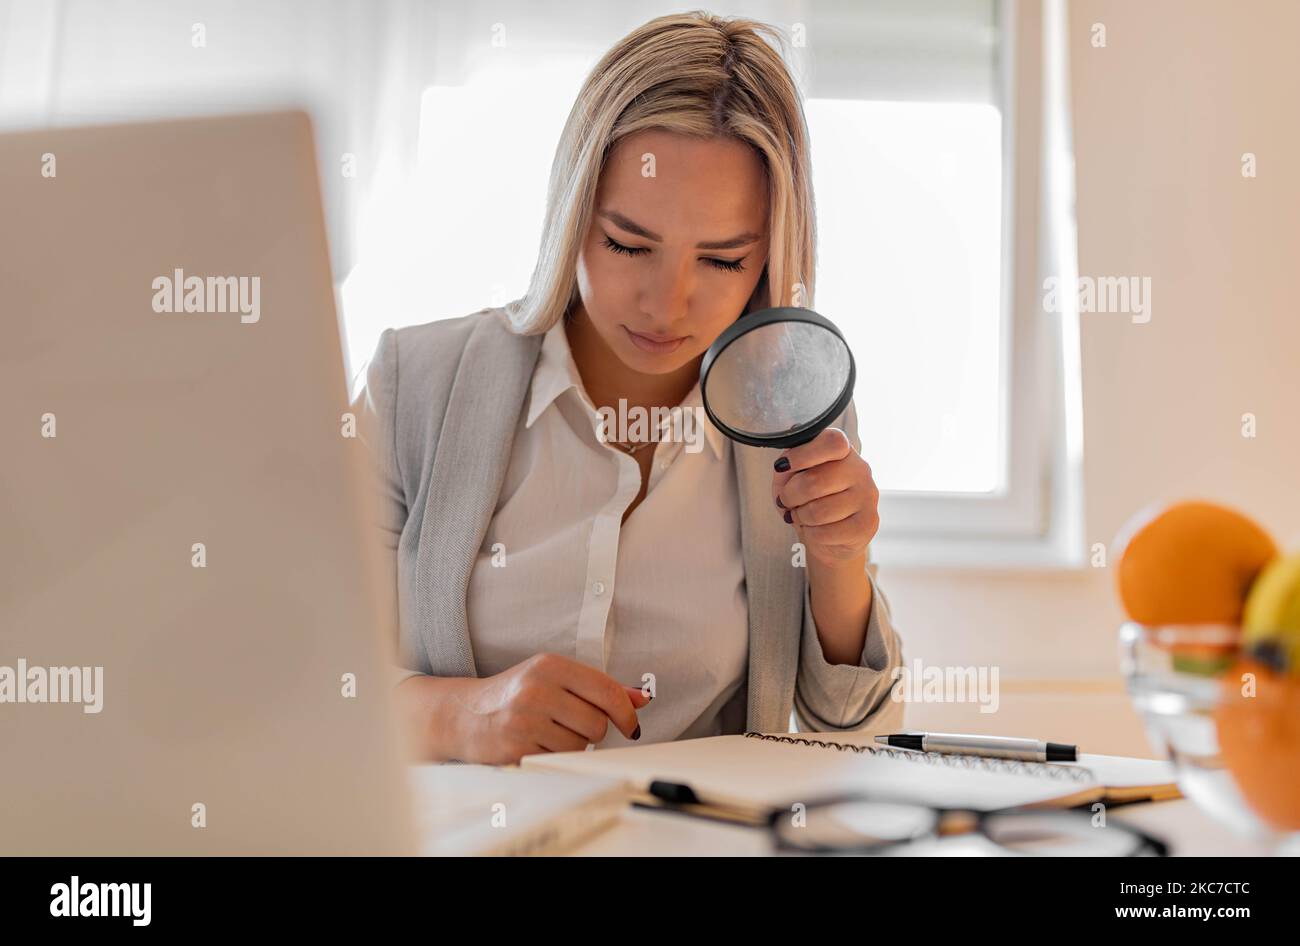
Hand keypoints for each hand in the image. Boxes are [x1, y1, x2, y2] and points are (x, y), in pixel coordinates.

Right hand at [453, 653, 649, 764]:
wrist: (463, 715)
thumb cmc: (514, 695)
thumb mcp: (554, 678)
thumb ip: (598, 688)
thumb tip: (642, 698)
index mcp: (550, 665)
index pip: (606, 690)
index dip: (627, 713)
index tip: (631, 726)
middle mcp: (537, 689)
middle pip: (597, 724)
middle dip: (591, 731)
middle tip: (568, 724)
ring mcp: (525, 719)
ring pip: (580, 746)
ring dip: (572, 746)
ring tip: (547, 733)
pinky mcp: (516, 748)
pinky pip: (559, 762)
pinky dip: (554, 758)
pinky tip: (535, 745)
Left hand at [771, 427, 879, 568]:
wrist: (828, 536)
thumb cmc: (807, 499)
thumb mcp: (790, 477)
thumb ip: (787, 467)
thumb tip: (784, 467)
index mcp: (843, 450)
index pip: (831, 443)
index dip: (802, 455)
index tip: (782, 466)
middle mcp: (860, 469)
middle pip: (815, 481)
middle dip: (790, 496)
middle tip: (787, 501)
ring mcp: (867, 497)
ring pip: (818, 511)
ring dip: (800, 517)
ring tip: (801, 516)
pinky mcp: (868, 524)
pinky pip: (826, 533)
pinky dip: (810, 534)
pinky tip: (815, 530)